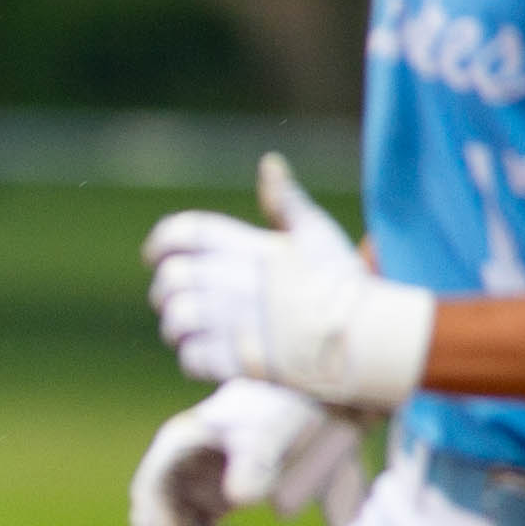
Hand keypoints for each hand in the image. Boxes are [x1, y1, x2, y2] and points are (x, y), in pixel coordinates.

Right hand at [127, 380, 371, 525]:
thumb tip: (241, 500)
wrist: (301, 398)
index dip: (158, 525)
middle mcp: (176, 466)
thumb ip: (257, 460)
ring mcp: (190, 485)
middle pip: (154, 519)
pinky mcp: (208, 499)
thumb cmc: (282, 405)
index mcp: (178, 443)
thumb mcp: (271, 429)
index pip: (148, 491)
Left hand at [144, 154, 434, 407]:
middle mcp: (241, 283)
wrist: (370, 339)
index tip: (154, 255)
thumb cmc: (344, 284)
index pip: (188, 233)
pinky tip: (206, 356)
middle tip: (171, 300)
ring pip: (177, 321)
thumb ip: (286, 202)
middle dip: (165, 290)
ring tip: (187, 332)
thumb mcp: (318, 234)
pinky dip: (192, 358)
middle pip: (173, 279)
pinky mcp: (241, 362)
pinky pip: (192, 359)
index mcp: (255, 248)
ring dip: (175, 328)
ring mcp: (239, 323)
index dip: (163, 241)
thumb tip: (269, 162)